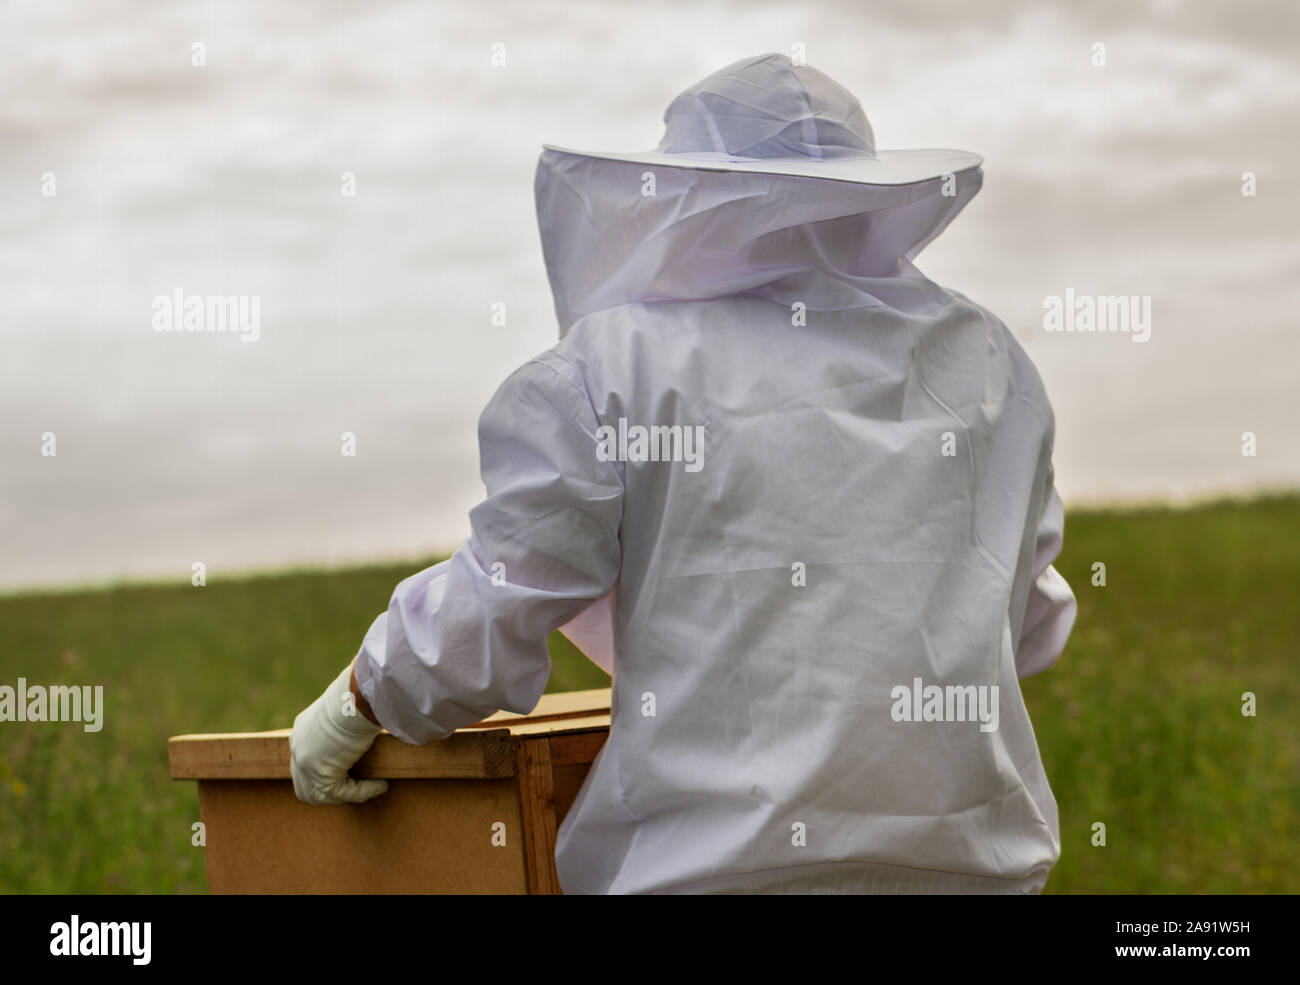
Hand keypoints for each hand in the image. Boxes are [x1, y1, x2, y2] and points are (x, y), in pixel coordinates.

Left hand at [290, 661, 389, 804]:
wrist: (358, 695)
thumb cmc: (361, 693)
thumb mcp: (351, 707)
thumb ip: (352, 720)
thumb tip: (377, 718)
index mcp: (304, 729)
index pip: (308, 760)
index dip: (327, 773)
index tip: (352, 775)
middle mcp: (299, 745)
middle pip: (304, 784)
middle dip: (330, 792)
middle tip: (359, 789)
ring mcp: (304, 760)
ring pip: (318, 795)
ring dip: (347, 795)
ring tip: (374, 787)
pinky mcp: (318, 771)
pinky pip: (340, 792)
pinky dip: (362, 792)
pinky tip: (381, 785)